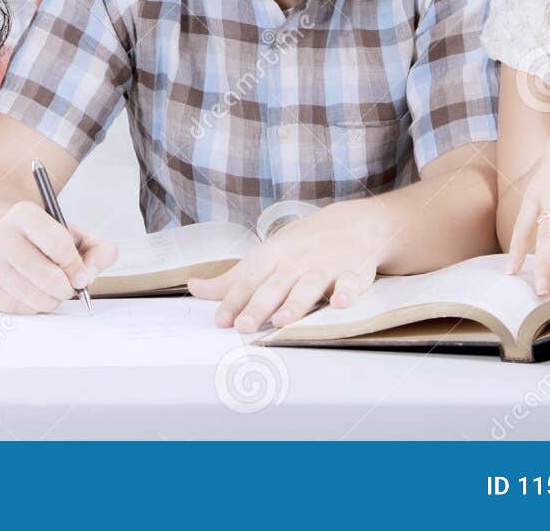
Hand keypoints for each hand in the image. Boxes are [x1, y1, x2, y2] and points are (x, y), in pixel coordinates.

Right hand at [0, 201, 117, 313]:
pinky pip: (25, 310)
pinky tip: (33, 289)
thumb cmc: (42, 240)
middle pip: (50, 278)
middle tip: (68, 283)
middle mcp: (0, 236)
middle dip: (68, 286)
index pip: (59, 244)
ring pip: (39, 298)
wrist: (1, 242)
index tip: (82, 274)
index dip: (76, 265)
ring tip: (50, 285)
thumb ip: (97, 250)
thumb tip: (90, 275)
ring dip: (54, 298)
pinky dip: (37, 305)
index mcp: (23, 214)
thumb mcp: (73, 234)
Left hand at [187, 203, 381, 332]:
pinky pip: (351, 283)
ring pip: (309, 286)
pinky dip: (346, 292)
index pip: (249, 279)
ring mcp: (326, 266)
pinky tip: (340, 302)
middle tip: (243, 326)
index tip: (221, 320)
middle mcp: (297, 261)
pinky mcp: (354, 272)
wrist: (354, 222)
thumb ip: (233, 278)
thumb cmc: (303, 244)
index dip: (234, 300)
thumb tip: (195, 288)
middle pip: (275, 286)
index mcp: (273, 255)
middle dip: (258, 306)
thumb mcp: (266, 255)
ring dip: (296, 303)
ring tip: (282, 320)